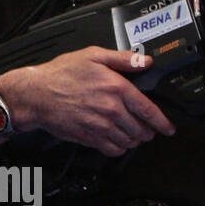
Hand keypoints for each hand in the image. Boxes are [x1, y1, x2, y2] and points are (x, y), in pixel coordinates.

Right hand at [0, 47, 176, 156]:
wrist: (35, 94)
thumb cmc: (61, 74)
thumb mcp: (94, 56)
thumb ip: (123, 59)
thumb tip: (145, 61)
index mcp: (117, 89)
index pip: (149, 110)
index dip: (163, 122)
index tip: (169, 128)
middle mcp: (111, 110)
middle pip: (141, 129)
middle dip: (149, 131)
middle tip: (150, 129)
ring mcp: (99, 126)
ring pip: (129, 141)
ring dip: (136, 140)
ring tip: (136, 135)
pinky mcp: (88, 137)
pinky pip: (111, 149)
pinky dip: (119, 149)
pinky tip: (119, 142)